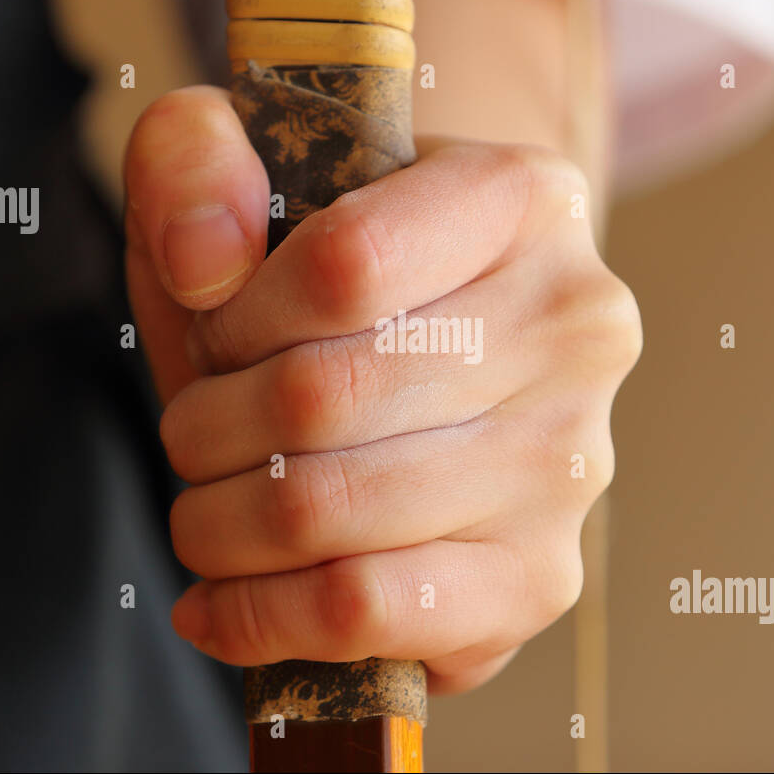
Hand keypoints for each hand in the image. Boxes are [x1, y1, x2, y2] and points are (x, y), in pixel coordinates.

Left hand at [123, 86, 641, 693]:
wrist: (435, 372)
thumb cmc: (334, 283)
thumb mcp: (250, 185)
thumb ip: (194, 158)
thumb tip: (201, 258)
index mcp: (526, 199)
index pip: (342, 266)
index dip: (234, 317)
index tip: (214, 338)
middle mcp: (578, 326)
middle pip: (322, 397)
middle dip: (207, 429)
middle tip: (194, 433)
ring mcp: (571, 462)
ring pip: (328, 511)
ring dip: (217, 522)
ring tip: (204, 508)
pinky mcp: (542, 577)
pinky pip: (367, 611)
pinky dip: (259, 616)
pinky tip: (218, 600)